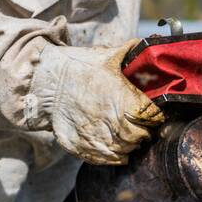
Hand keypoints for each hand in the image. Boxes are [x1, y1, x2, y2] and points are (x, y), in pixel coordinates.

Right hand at [29, 40, 163, 164]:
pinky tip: (117, 147)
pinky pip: (109, 159)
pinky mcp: (85, 147)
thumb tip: (152, 42)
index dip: (154, 116)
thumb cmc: (79, 68)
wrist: (47, 83)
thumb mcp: (108, 56)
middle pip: (141, 136)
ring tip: (127, 135)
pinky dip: (117, 156)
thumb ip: (131, 52)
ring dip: (130, 144)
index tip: (151, 113)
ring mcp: (99, 137)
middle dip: (143, 131)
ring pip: (127, 150)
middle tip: (140, 125)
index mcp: (125, 101)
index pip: (152, 117)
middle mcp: (114, 122)